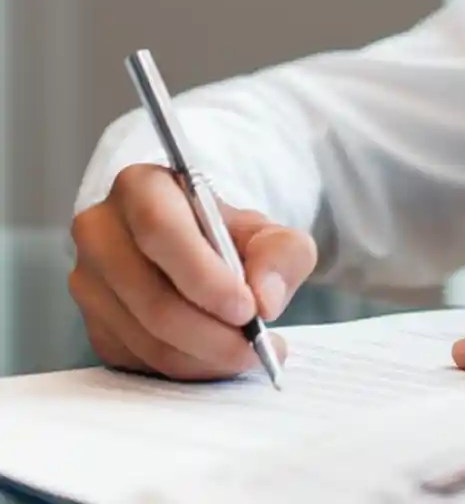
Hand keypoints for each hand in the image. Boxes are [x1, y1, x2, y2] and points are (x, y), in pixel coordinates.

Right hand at [69, 164, 316, 380]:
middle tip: (257, 346)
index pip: (160, 230)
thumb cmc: (230, 237)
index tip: (247, 309)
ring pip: (147, 337)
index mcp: (141, 188)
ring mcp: (90, 282)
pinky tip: (218, 357)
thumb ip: (282, 254)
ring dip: (206, 357)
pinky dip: (189, 368)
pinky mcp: (94, 325)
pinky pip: (141, 360)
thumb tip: (265, 300)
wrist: (199, 254)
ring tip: (250, 353)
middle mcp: (102, 232)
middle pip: (152, 297)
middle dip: (213, 334)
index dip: (204, 277)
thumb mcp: (270, 232)